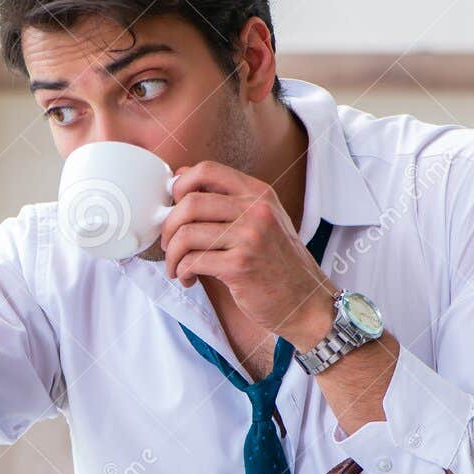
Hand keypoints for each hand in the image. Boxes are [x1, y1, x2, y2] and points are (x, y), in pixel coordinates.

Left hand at [161, 160, 336, 347]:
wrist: (305, 302)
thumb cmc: (277, 264)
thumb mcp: (260, 221)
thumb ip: (225, 199)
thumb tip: (180, 176)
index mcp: (259, 193)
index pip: (207, 170)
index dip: (181, 186)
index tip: (173, 206)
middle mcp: (256, 210)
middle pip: (190, 202)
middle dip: (168, 226)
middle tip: (168, 244)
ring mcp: (250, 237)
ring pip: (186, 233)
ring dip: (172, 254)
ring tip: (176, 267)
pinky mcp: (240, 266)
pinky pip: (193, 261)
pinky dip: (182, 272)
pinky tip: (189, 279)